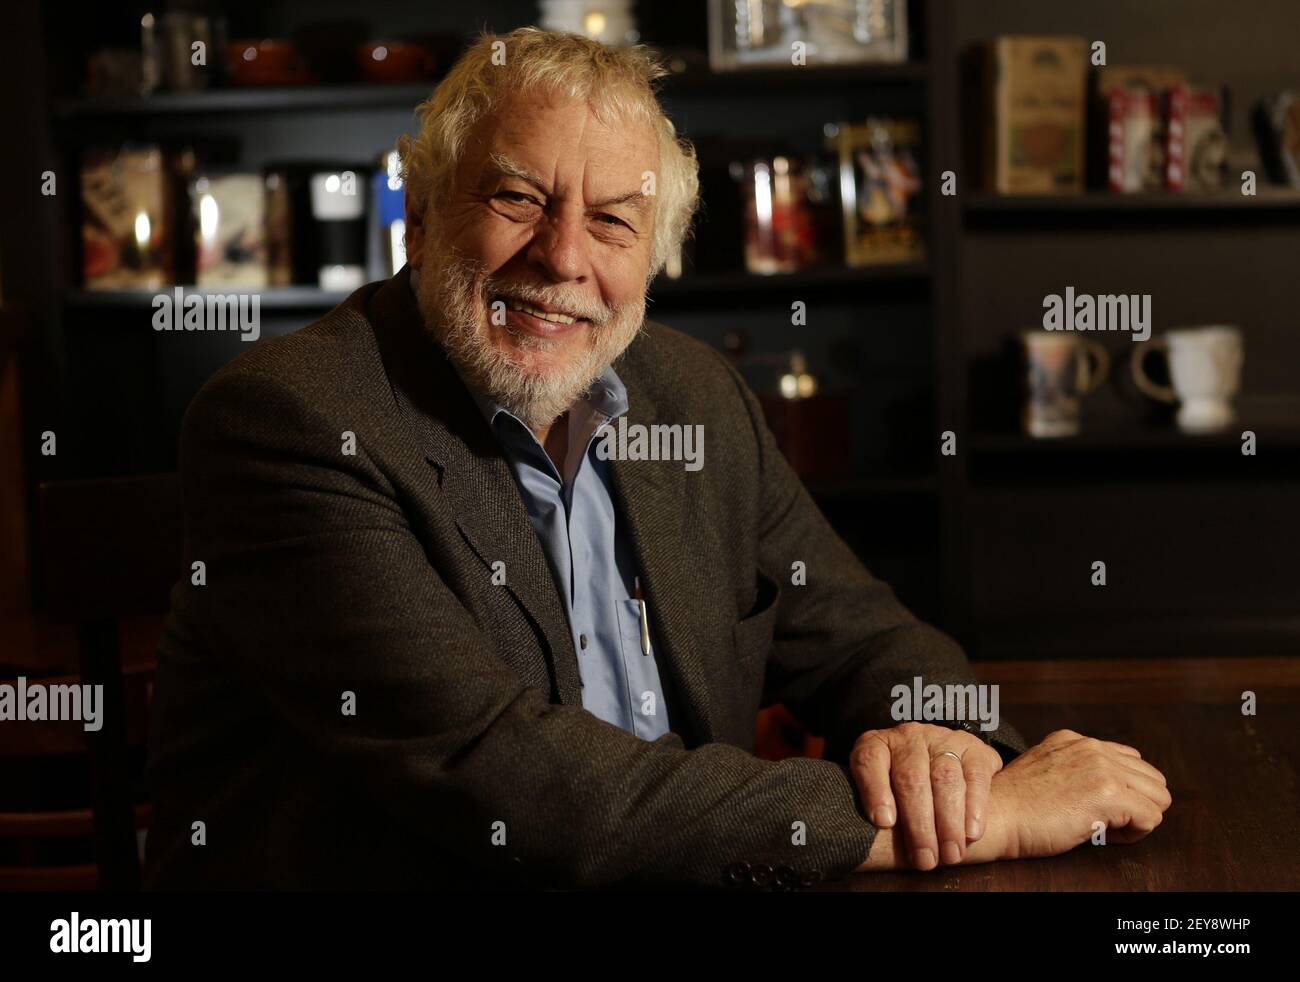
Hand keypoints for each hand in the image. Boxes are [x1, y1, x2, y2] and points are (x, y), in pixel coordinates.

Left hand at [848, 721, 1003, 869]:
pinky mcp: (974, 749)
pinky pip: (976, 777)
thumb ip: (879, 809)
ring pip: (945, 778)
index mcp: (878, 744)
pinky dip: (974, 808)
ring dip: (949, 822)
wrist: (942, 761)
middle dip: (919, 824)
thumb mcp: (882, 790)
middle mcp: (909, 737)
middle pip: (911, 778)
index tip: (883, 822)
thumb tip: (881, 843)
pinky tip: (971, 834)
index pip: (869, 760)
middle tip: (925, 860)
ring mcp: (943, 740)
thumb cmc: (901, 788)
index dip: (874, 790)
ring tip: (950, 854)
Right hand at [983, 729, 1172, 859]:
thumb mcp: (1044, 770)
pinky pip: (1151, 817)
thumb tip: (1100, 788)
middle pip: (1151, 778)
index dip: (1120, 791)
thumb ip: (1072, 768)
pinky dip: (1134, 834)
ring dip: (1138, 817)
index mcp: (1075, 740)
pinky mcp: (1109, 793)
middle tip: (1104, 822)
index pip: (1129, 761)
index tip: (1094, 808)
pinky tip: (1102, 835)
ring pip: (1159, 796)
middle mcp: (1092, 747)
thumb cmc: (1014, 805)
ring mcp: (1102, 768)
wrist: (996, 816)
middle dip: (1135, 804)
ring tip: (1105, 828)